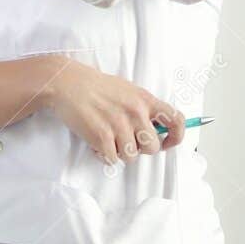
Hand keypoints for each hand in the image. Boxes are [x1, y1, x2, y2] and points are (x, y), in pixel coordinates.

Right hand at [43, 57, 184, 161]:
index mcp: (145, 100)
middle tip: (128, 141)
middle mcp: (136, 113)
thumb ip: (143, 107)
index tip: (166, 142)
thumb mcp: (128, 90)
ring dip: (121, 153)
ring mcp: (119, 126)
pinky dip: (105, 155)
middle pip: (153, 147)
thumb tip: (153, 128)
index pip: (176, 121)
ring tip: (109, 140)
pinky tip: (98, 144)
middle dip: (141, 149)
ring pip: (131, 156)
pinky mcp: (101, 137)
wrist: (68, 84)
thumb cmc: (96, 86)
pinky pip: (112, 159)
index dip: (176, 137)